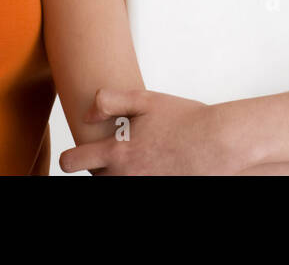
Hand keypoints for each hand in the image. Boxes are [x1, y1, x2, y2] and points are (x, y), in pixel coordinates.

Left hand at [58, 88, 241, 174]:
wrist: (218, 143)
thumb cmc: (185, 120)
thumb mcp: (145, 99)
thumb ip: (109, 101)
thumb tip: (87, 114)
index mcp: (116, 152)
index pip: (71, 163)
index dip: (70, 157)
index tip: (75, 154)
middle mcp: (125, 176)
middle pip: (95, 176)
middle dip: (101, 164)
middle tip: (119, 149)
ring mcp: (142, 185)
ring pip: (116, 182)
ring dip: (120, 172)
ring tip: (141, 156)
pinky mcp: (157, 189)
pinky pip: (139, 185)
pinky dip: (141, 176)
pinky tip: (155, 163)